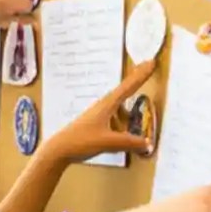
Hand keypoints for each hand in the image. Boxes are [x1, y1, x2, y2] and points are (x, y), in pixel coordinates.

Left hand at [42, 61, 156, 162]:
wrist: (59, 149)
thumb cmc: (81, 141)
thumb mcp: (108, 142)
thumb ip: (129, 142)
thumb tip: (148, 143)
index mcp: (107, 105)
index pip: (128, 87)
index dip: (141, 75)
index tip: (151, 62)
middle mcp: (103, 106)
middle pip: (124, 91)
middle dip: (137, 81)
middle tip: (149, 67)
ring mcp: (98, 114)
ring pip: (119, 107)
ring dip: (129, 108)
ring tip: (134, 122)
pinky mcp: (94, 123)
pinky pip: (113, 117)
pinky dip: (121, 121)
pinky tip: (123, 133)